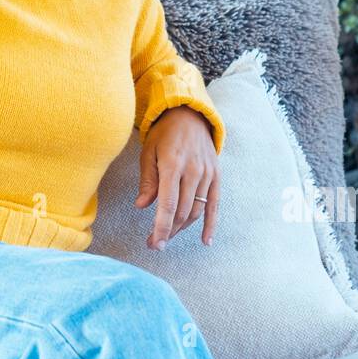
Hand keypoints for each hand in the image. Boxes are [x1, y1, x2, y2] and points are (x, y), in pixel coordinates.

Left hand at [135, 106, 219, 250]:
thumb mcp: (148, 152)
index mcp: (173, 164)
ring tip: (168, 237)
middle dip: (168, 231)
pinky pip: (215, 205)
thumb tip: (141, 206)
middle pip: (182, 211)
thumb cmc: (164, 134)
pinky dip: (210, 225)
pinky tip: (205, 241)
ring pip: (196, 211)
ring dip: (182, 228)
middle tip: (154, 244)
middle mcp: (193, 171)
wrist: (190, 114)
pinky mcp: (216, 176)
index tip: (154, 244)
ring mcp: (207, 174)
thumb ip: (147, 181)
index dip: (161, 227)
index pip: (168, 204)